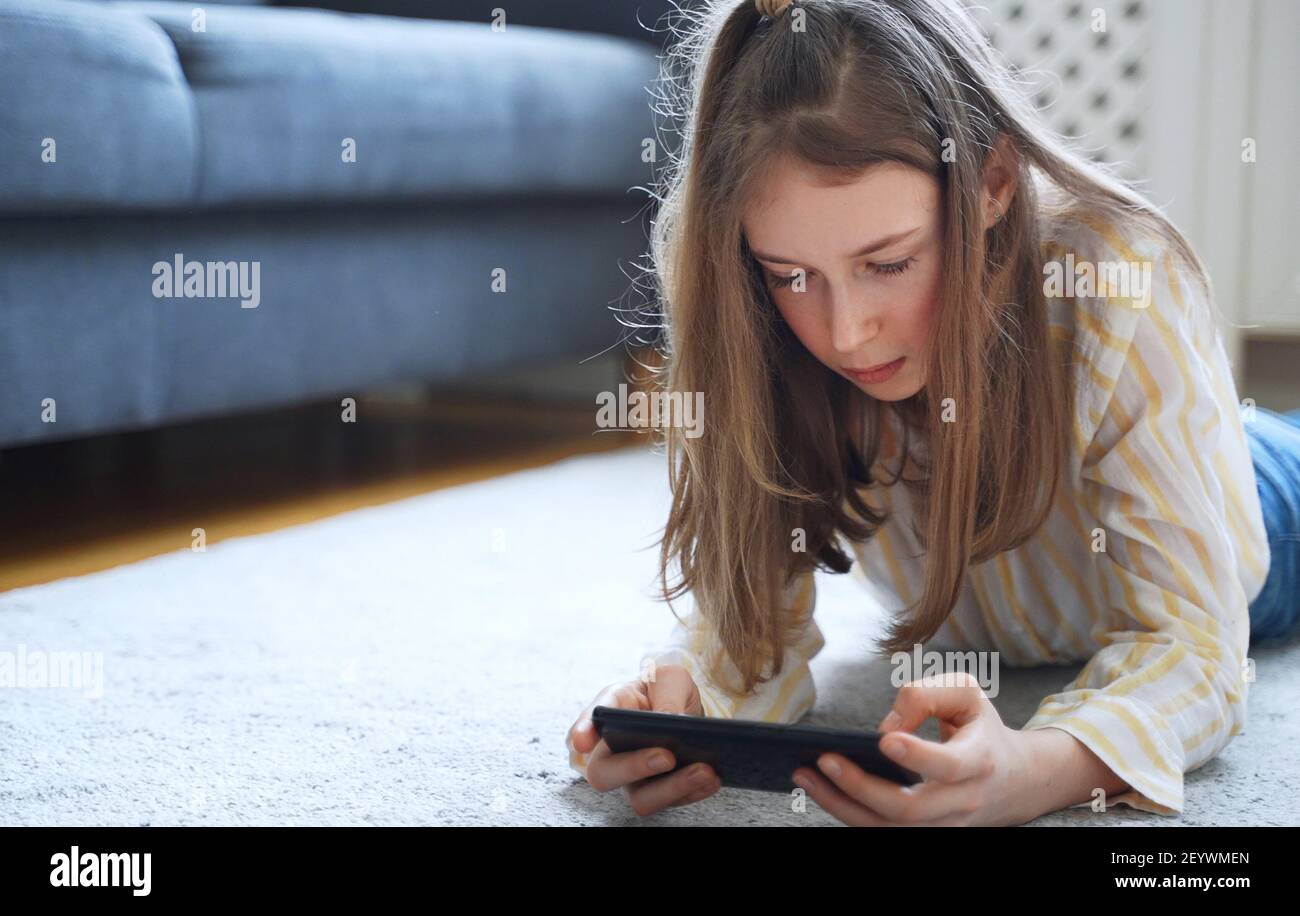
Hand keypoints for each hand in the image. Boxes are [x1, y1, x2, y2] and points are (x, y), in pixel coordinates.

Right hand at [567, 664, 720, 815]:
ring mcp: (633, 777)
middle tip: (667, 756)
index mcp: (610, 711)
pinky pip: (671, 803)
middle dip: (634, 767)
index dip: (581, 732)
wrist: (688, 711)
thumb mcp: (672, 678)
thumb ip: (668, 692)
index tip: (583, 741)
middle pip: (603, 773)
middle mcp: (612, 750)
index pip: (588, 722)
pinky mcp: (658, 792)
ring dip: (672, 788)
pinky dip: (694, 792)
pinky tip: (712, 778)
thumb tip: (670, 719)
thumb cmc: (668, 690)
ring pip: (639, 798)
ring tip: (704, 771)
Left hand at [792, 672, 1035, 825]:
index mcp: (980, 761)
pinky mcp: (927, 834)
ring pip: (890, 829)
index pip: (950, 766)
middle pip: (910, 809)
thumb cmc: (980, 728)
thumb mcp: (966, 694)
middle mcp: (963, 801)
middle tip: (824, 759)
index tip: (883, 740)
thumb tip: (883, 727)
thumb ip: (925, 696)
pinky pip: (884, 832)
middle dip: (861, 787)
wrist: (1016, 779)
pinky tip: (819, 789)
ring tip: (804, 776)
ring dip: (842, 806)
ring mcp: (945, 826)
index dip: (917, 756)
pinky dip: (848, 814)